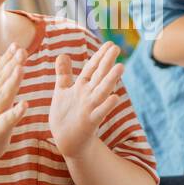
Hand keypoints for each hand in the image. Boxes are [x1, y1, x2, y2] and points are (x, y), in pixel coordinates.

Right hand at [0, 43, 27, 163]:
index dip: (7, 58)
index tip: (16, 44)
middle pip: (1, 80)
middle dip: (12, 64)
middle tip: (22, 50)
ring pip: (3, 96)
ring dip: (12, 82)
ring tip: (21, 69)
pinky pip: (7, 120)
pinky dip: (16, 112)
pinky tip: (25, 105)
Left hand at [48, 40, 122, 159]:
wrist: (68, 141)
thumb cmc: (66, 115)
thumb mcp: (63, 90)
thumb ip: (64, 73)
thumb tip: (63, 54)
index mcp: (83, 87)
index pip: (92, 68)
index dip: (99, 56)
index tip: (109, 43)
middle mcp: (89, 96)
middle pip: (99, 76)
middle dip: (107, 62)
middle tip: (116, 47)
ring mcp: (91, 109)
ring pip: (102, 92)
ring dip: (111, 80)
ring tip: (120, 67)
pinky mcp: (89, 123)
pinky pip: (99, 113)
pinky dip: (107, 106)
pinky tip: (116, 97)